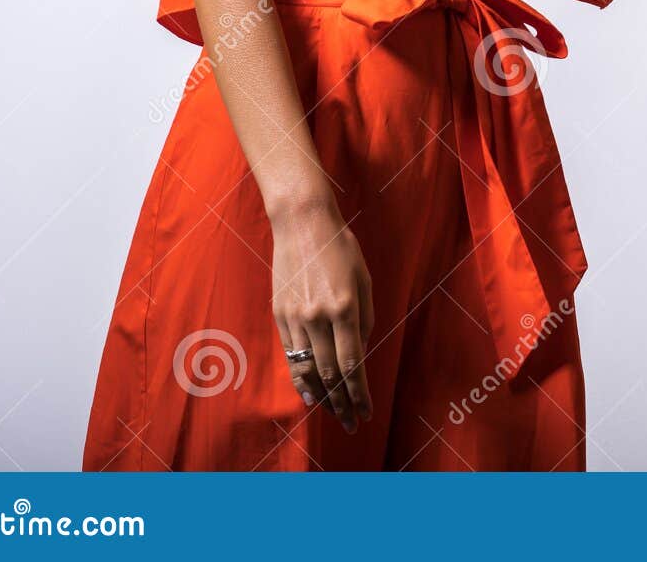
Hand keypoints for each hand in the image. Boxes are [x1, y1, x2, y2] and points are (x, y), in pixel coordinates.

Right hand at [270, 197, 374, 432]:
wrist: (301, 223)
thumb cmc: (341, 248)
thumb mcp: (364, 280)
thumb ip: (365, 320)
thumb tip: (360, 354)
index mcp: (345, 307)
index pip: (352, 363)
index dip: (360, 393)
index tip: (367, 412)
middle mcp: (318, 317)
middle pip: (330, 373)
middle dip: (343, 403)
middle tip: (353, 424)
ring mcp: (295, 318)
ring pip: (307, 370)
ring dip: (323, 398)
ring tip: (335, 416)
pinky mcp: (280, 315)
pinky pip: (291, 357)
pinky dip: (301, 379)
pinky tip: (311, 395)